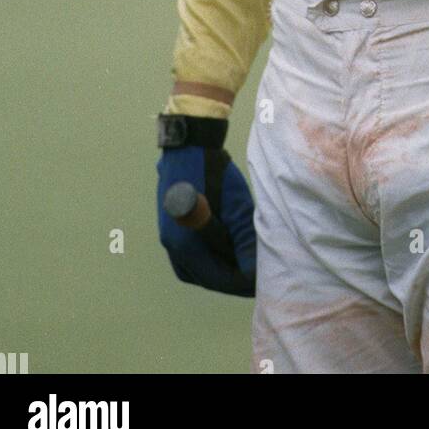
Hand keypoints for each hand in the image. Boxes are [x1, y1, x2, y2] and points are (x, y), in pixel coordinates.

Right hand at [157, 145, 256, 296]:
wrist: (191, 145)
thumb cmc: (216, 175)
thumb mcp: (236, 209)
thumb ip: (243, 242)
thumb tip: (252, 272)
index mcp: (185, 245)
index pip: (216, 278)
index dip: (240, 283)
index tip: (259, 284)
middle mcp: (172, 246)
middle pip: (204, 276)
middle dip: (230, 278)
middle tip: (254, 277)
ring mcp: (169, 236)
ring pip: (195, 268)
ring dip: (218, 270)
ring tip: (242, 266)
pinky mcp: (171, 227)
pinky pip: (189, 256)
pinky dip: (207, 259)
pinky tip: (224, 252)